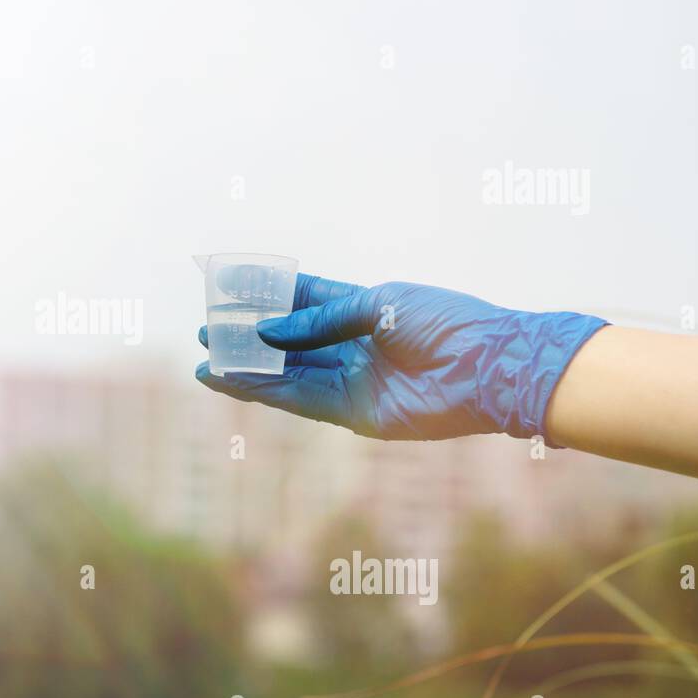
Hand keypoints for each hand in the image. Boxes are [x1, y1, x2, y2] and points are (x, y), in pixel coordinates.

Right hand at [196, 273, 606, 441]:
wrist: (489, 369)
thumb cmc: (447, 324)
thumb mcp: (379, 305)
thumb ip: (320, 319)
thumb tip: (267, 333)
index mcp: (363, 309)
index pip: (304, 297)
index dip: (267, 293)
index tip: (229, 286)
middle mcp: (352, 346)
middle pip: (289, 341)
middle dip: (249, 336)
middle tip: (210, 330)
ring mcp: (351, 380)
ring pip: (287, 374)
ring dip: (247, 368)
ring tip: (208, 360)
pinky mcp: (352, 412)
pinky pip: (298, 399)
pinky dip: (264, 391)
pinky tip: (234, 380)